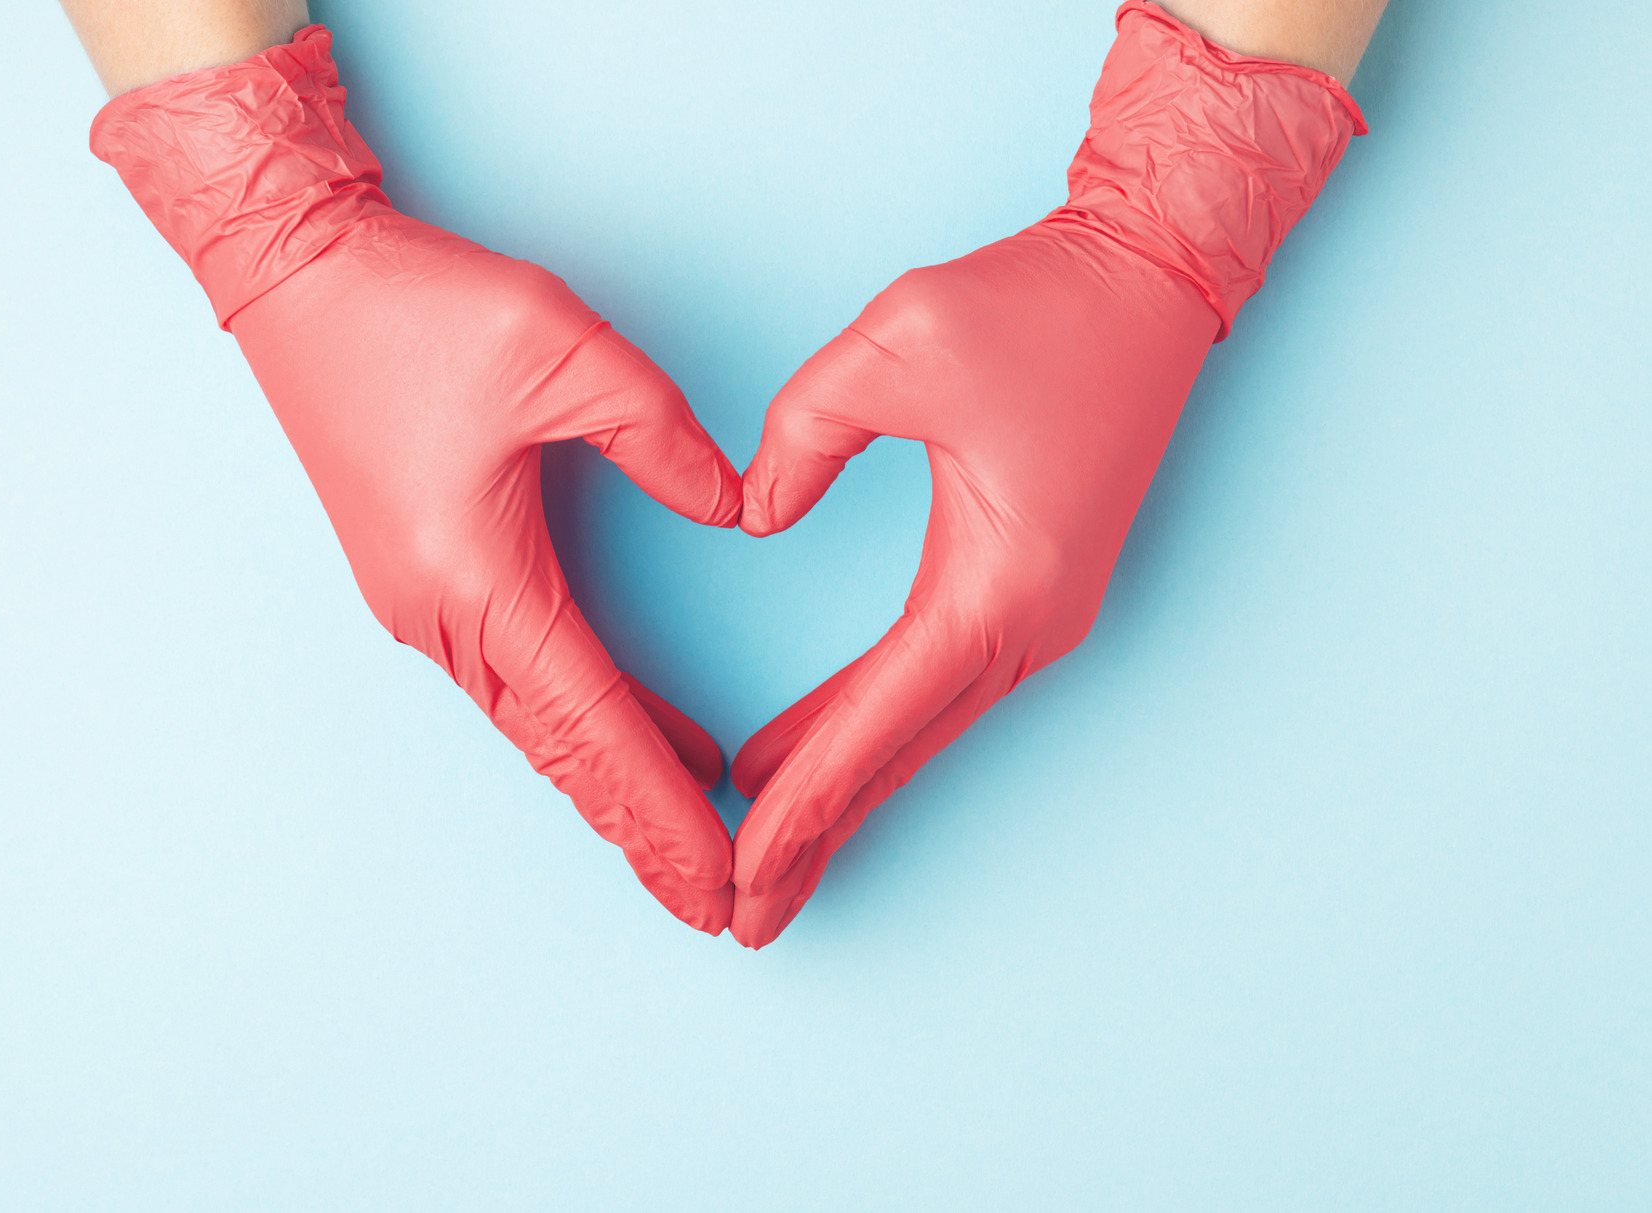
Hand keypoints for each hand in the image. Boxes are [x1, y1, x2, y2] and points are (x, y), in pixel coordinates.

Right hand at [91, 27, 740, 932]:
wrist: (296, 276)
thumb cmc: (414, 309)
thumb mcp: (562, 346)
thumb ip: (659, 434)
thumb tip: (731, 506)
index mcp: (477, 580)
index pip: (593, 724)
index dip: (661, 808)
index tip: (716, 876)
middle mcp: (443, 617)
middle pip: (563, 753)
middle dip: (640, 832)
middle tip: (713, 902)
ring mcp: (426, 606)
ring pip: (539, 725)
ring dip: (613, 786)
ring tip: (687, 845)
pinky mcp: (426, 578)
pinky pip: (518, 679)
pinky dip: (584, 723)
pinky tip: (643, 738)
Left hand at [727, 0, 1363, 946]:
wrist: (1150, 276)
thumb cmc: (1040, 305)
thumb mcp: (894, 344)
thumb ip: (802, 436)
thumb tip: (756, 518)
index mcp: (1000, 584)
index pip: (881, 718)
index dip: (807, 798)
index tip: (745, 863)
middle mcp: (1030, 623)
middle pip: (903, 753)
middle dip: (823, 833)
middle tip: (748, 914)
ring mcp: (1041, 614)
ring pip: (923, 729)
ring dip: (848, 792)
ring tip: (773, 858)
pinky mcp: (1031, 589)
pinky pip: (940, 684)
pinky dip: (876, 731)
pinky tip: (819, 755)